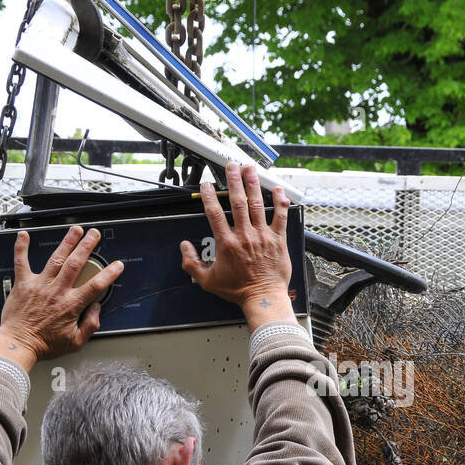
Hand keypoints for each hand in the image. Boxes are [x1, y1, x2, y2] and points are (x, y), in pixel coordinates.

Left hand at [0, 225, 122, 367]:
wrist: (19, 345)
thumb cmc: (44, 344)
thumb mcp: (75, 342)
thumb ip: (90, 325)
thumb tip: (96, 309)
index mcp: (70, 305)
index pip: (95, 285)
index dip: (109, 274)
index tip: (116, 265)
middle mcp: (56, 291)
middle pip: (76, 263)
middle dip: (87, 246)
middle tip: (94, 234)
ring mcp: (39, 285)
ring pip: (56, 258)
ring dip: (67, 242)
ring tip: (75, 230)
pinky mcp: (23, 284)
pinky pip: (21, 262)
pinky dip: (21, 248)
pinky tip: (23, 235)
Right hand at [179, 162, 294, 328]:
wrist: (263, 298)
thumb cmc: (238, 290)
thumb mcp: (207, 280)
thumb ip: (191, 263)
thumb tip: (184, 247)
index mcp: (227, 243)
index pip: (215, 213)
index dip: (209, 196)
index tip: (206, 185)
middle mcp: (245, 236)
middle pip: (238, 202)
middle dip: (234, 181)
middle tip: (231, 166)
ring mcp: (263, 236)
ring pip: (258, 204)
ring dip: (253, 184)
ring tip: (250, 169)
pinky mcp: (278, 240)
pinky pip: (280, 217)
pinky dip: (280, 202)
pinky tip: (278, 189)